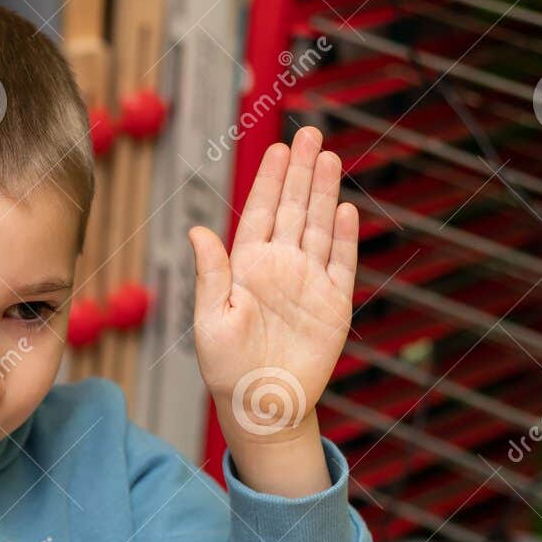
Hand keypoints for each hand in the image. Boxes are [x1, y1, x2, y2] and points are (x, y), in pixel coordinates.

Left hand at [189, 126, 357, 440]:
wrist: (262, 407)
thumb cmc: (226, 368)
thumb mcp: (211, 321)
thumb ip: (210, 274)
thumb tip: (197, 231)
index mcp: (247, 267)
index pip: (261, 212)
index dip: (270, 180)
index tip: (278, 148)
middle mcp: (280, 267)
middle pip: (293, 209)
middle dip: (301, 172)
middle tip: (309, 134)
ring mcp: (308, 283)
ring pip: (318, 227)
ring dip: (323, 194)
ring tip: (329, 157)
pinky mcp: (333, 305)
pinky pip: (341, 264)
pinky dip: (344, 238)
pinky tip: (344, 209)